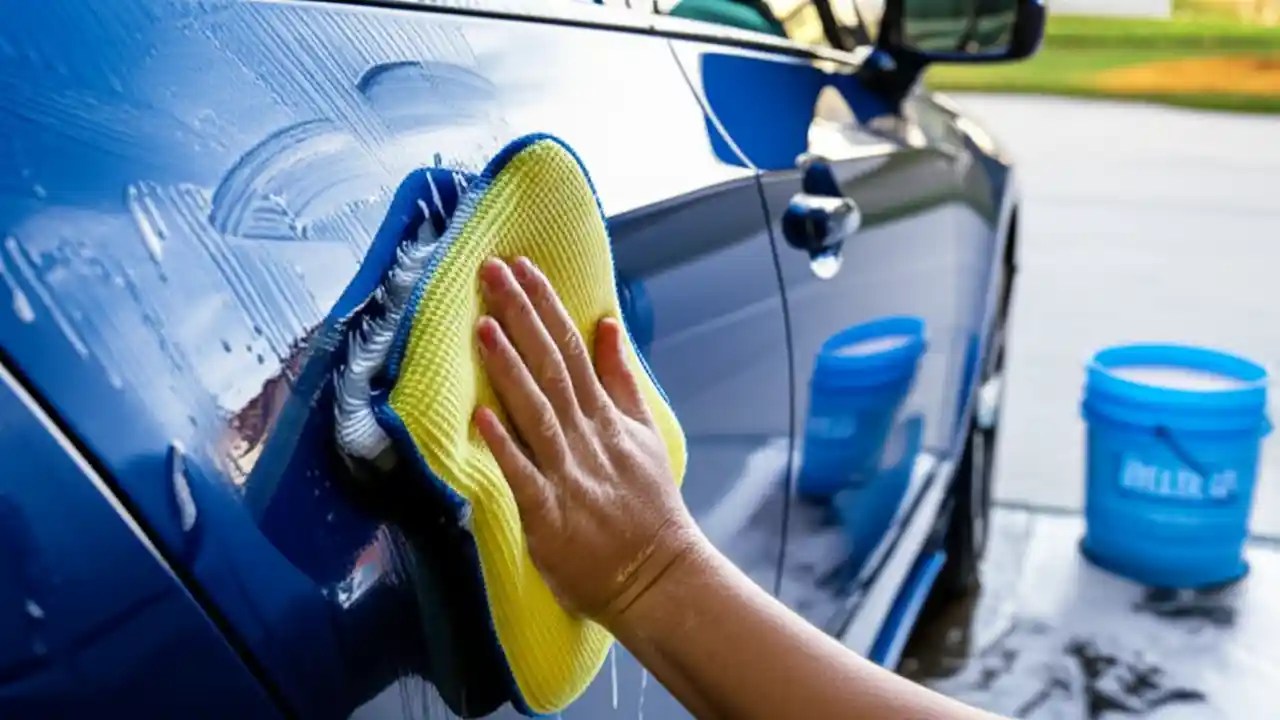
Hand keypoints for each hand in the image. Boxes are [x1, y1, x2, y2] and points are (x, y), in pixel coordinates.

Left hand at [472, 257, 699, 623]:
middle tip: (491, 271)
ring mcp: (568, 474)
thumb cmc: (647, 507)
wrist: (657, 576)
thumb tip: (607, 324)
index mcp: (606, 418)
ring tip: (484, 325)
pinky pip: (522, 474)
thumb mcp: (644, 433)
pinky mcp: (549, 514)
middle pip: (552, 367)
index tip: (523, 266)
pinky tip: (480, 414)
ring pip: (537, 411)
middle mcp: (587, 438)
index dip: (546, 306)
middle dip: (522, 316)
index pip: (573, 349)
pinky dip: (504, 444)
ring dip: (510, 368)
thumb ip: (620, 379)